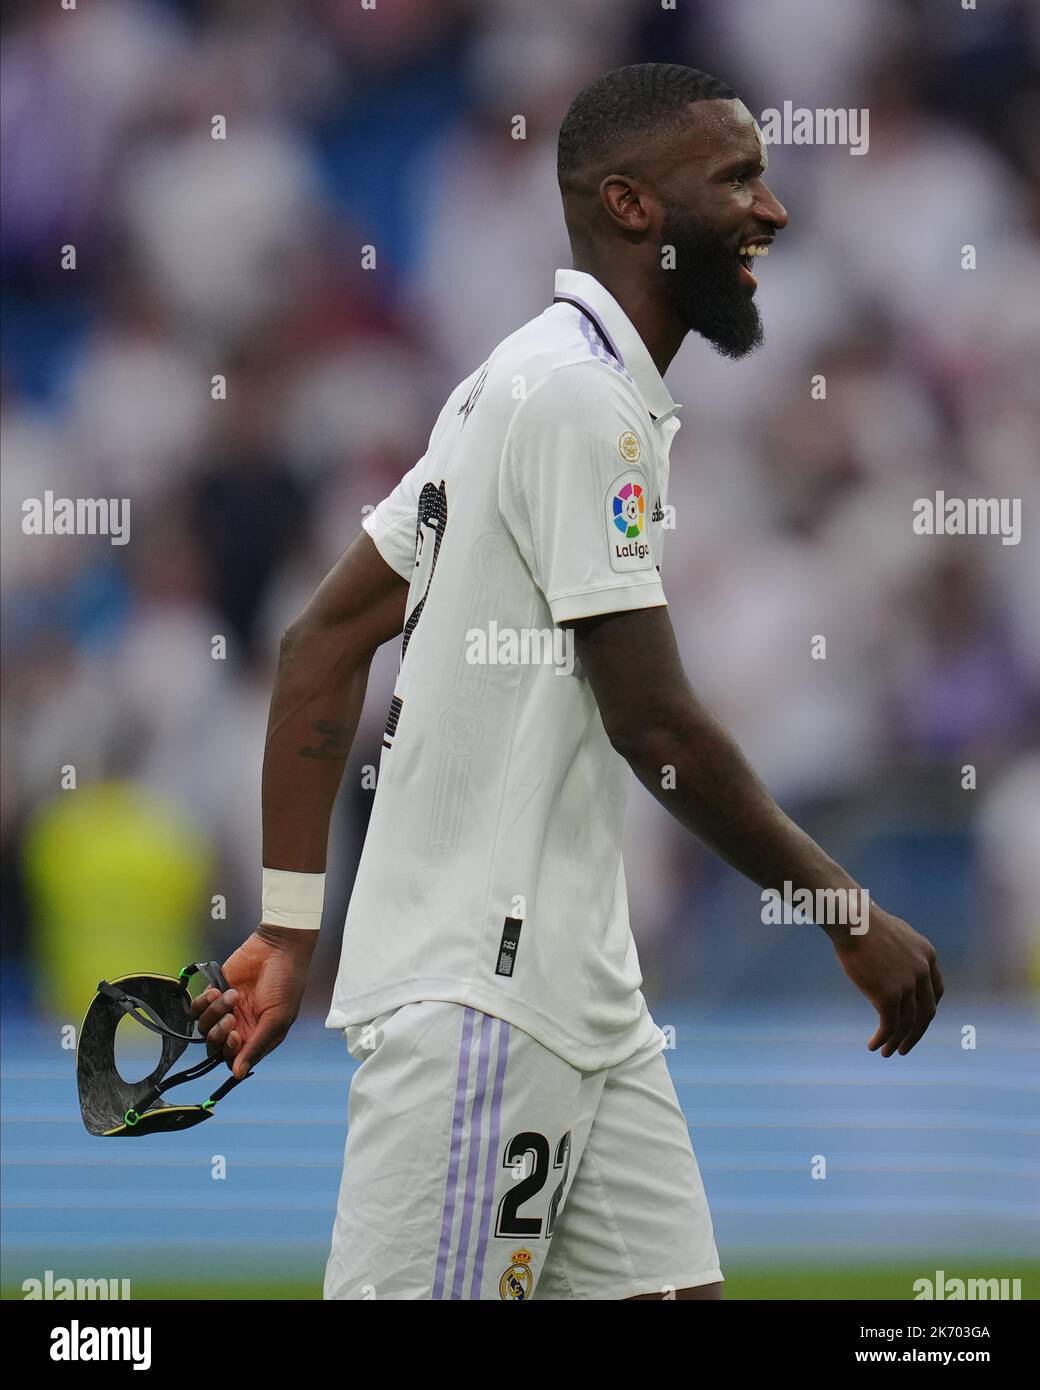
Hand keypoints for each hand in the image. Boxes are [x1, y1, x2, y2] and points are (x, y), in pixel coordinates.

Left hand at [191, 926, 317, 1078]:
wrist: (277, 948)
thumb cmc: (286, 983)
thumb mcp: (278, 1017)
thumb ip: (257, 1045)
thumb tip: (238, 1074)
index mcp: (257, 1036)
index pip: (233, 1058)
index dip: (229, 1053)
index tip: (236, 1036)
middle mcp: (240, 1026)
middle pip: (214, 1047)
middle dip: (219, 1035)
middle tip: (231, 1018)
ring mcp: (226, 1010)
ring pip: (204, 1028)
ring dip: (214, 1013)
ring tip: (231, 995)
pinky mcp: (215, 993)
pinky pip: (197, 1008)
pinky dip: (204, 1002)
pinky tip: (218, 991)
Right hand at [830, 907, 943, 1056]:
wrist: (852, 920)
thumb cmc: (862, 922)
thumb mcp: (891, 934)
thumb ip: (899, 951)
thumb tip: (889, 961)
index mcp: (927, 955)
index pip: (936, 991)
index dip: (928, 1010)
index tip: (917, 1021)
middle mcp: (922, 972)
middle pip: (926, 1012)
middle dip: (917, 1033)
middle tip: (905, 1047)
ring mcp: (907, 985)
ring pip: (908, 1023)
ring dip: (898, 1041)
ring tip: (887, 1052)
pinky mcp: (889, 996)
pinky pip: (889, 1026)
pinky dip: (883, 1039)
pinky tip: (873, 1045)